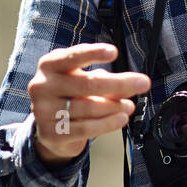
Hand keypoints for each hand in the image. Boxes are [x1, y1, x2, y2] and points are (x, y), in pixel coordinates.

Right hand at [27, 43, 151, 168]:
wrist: (50, 127)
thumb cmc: (71, 95)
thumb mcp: (85, 81)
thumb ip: (105, 80)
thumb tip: (132, 83)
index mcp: (50, 65)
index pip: (73, 56)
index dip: (93, 53)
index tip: (113, 52)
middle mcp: (42, 86)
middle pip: (87, 84)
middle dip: (120, 83)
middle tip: (143, 83)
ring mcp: (44, 111)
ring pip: (89, 108)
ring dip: (116, 106)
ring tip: (129, 105)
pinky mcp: (51, 133)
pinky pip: (86, 128)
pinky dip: (108, 123)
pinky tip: (121, 118)